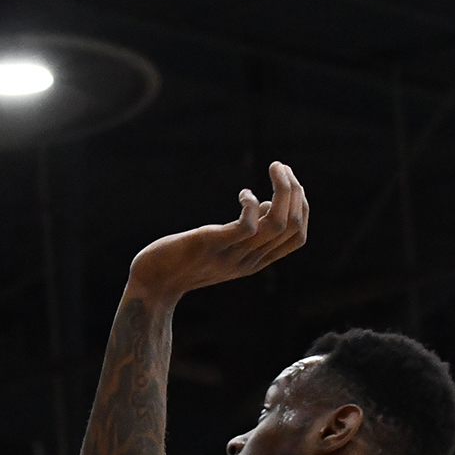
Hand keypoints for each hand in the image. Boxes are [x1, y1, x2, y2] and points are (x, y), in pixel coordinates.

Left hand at [126, 161, 307, 301]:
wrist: (151, 286)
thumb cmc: (183, 261)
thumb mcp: (223, 249)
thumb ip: (247, 234)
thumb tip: (265, 206)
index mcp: (255, 262)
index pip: (297, 236)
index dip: (302, 207)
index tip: (292, 184)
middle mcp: (249, 261)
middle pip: (292, 226)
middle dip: (294, 192)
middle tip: (281, 168)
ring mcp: (232, 255)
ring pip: (276, 223)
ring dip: (283, 190)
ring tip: (275, 168)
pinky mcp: (211, 245)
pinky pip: (246, 226)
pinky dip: (251, 203)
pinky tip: (242, 194)